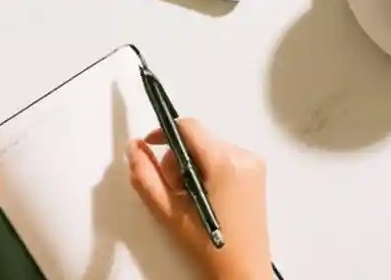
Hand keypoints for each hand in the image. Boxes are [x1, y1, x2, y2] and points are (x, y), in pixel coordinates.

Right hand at [127, 119, 270, 279]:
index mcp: (225, 162)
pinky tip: (205, 195)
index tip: (149, 146)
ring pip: (208, 146)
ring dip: (191, 164)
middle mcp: (244, 155)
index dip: (164, 132)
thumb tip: (134, 147)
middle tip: (173, 188)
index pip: (188, 126)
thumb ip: (145, 175)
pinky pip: (222, 156)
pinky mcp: (256, 171)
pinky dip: (207, 169)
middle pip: (198, 137)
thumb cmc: (209, 245)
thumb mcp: (168, 210)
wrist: (243, 270)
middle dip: (177, 157)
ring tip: (189, 196)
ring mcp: (253, 163)